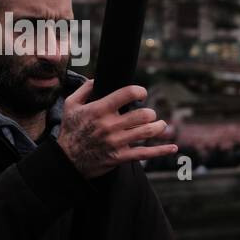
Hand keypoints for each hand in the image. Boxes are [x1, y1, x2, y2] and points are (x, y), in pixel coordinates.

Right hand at [57, 79, 176, 178]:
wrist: (66, 161)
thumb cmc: (70, 131)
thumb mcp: (70, 105)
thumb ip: (84, 89)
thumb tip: (98, 78)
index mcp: (99, 110)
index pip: (127, 94)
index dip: (139, 91)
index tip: (142, 93)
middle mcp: (109, 125)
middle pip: (143, 115)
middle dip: (150, 113)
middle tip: (149, 115)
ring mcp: (116, 142)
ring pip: (147, 132)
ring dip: (158, 127)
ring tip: (160, 125)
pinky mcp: (120, 157)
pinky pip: (145, 153)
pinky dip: (161, 150)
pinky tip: (172, 147)